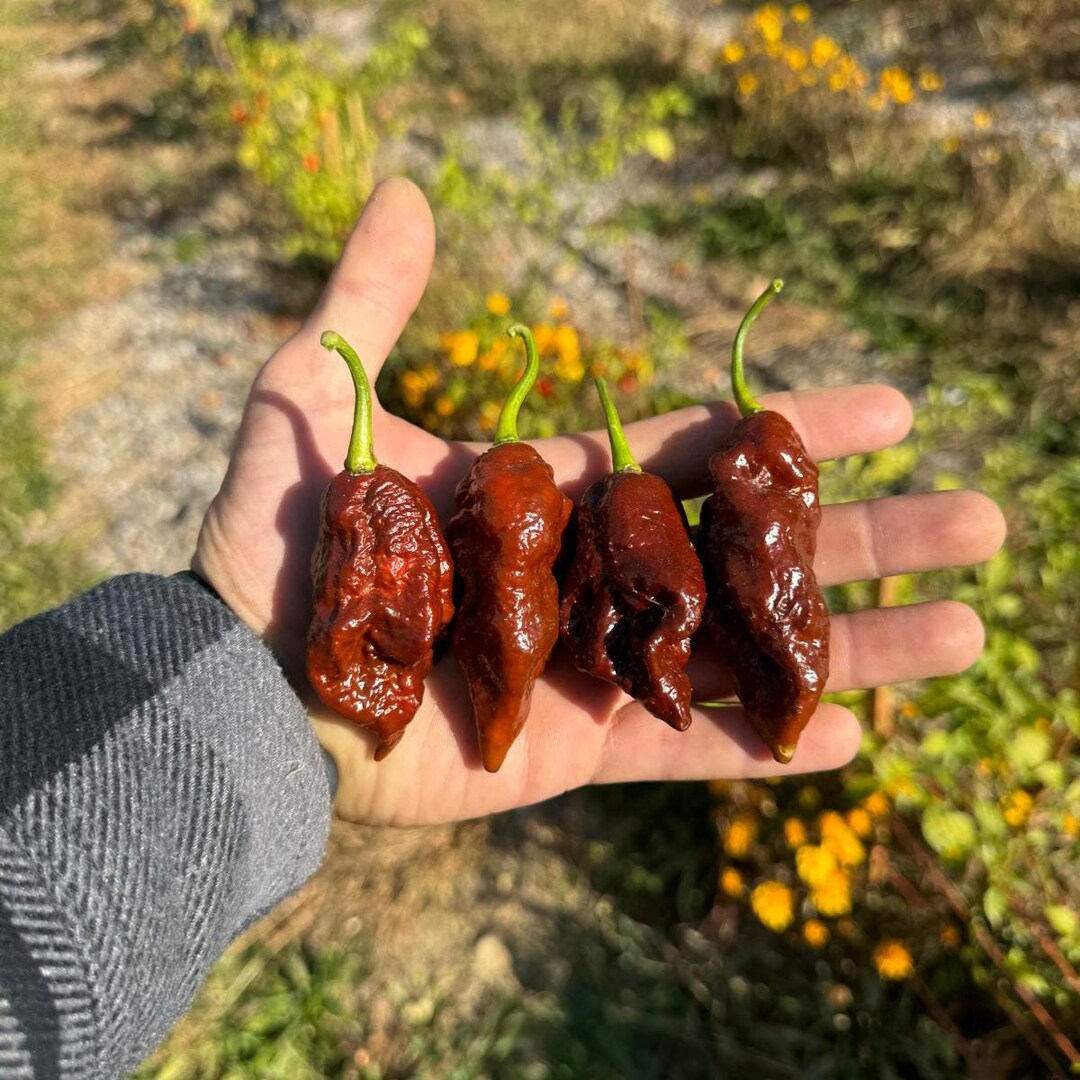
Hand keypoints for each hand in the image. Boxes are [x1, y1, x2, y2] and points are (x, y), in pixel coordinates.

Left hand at [193, 178, 1005, 826]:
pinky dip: (766, 747)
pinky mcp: (574, 748)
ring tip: (970, 632)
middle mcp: (592, 576)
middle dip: (866, 537)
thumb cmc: (272, 541)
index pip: (696, 454)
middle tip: (982, 520)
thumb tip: (412, 191)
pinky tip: (856, 739)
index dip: (794, 431)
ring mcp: (592, 666)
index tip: (895, 410)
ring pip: (743, 652)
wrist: (237, 685)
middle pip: (751, 550)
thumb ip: (372, 304)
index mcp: (555, 493)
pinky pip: (686, 751)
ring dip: (856, 643)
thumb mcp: (312, 396)